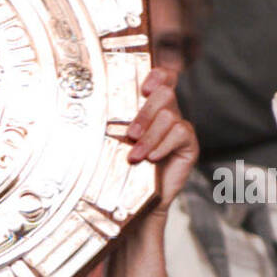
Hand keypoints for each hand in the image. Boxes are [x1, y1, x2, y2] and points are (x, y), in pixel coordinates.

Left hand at [125, 68, 198, 209]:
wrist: (137, 200)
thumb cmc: (123, 169)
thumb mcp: (113, 143)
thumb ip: (111, 125)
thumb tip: (88, 111)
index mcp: (150, 108)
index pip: (162, 78)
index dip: (157, 75)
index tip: (143, 89)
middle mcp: (167, 114)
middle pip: (165, 93)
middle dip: (145, 112)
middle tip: (130, 135)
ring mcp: (179, 129)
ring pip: (169, 116)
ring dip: (150, 136)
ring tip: (136, 156)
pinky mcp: (188, 145)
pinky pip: (180, 133)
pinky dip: (163, 144)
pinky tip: (152, 158)